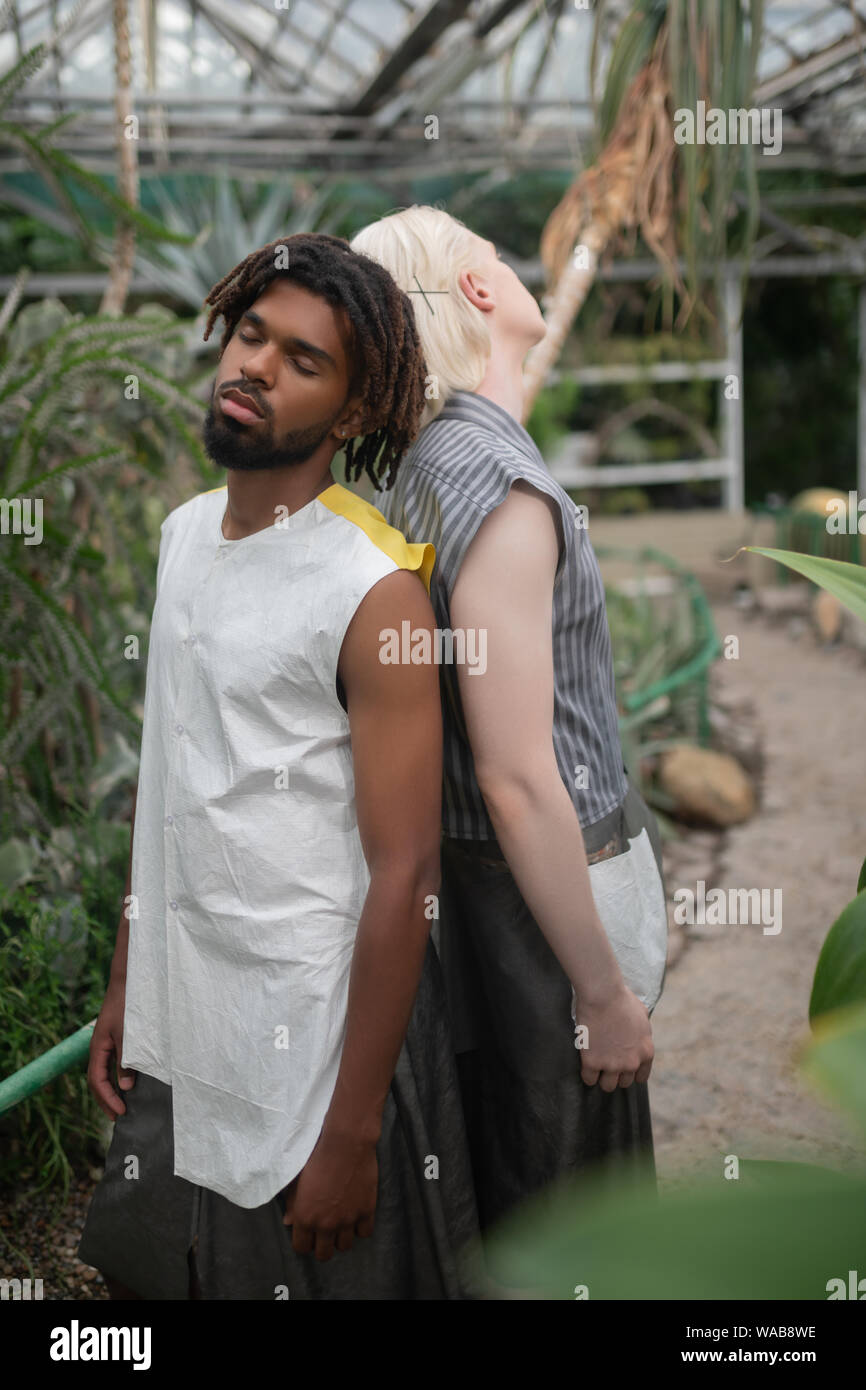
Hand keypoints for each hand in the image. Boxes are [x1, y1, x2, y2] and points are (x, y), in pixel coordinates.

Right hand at [87, 975, 135, 1119]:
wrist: (129, 982)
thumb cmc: (128, 1006)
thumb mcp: (128, 1036)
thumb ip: (126, 1060)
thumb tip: (125, 1087)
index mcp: (98, 1048)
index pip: (97, 1081)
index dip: (107, 1099)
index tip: (120, 1113)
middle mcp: (100, 1048)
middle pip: (97, 1080)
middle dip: (106, 1100)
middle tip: (118, 1117)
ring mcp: (107, 1043)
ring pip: (104, 1072)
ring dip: (111, 1090)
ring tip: (121, 1105)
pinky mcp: (116, 1038)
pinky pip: (112, 1063)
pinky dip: (117, 1076)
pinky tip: (127, 1082)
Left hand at [283, 1129, 378, 1261]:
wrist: (345, 1142)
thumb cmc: (316, 1156)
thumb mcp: (297, 1179)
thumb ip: (292, 1204)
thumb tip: (288, 1222)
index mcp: (304, 1217)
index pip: (301, 1248)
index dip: (304, 1242)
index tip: (308, 1234)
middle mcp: (325, 1223)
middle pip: (324, 1254)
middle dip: (322, 1245)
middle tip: (325, 1231)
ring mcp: (347, 1219)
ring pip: (344, 1247)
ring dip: (341, 1237)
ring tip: (341, 1222)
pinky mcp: (366, 1211)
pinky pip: (364, 1233)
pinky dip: (360, 1227)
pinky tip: (356, 1214)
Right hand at [571, 982, 653, 1091]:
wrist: (603, 995)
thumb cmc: (621, 999)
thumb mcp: (642, 1014)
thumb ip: (643, 1030)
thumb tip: (639, 1032)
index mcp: (646, 1051)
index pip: (641, 1076)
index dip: (631, 1072)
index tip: (622, 1067)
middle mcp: (631, 1062)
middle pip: (624, 1083)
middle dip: (616, 1074)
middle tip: (607, 1062)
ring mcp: (612, 1064)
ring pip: (608, 1086)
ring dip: (602, 1078)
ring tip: (596, 1067)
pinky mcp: (592, 1062)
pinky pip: (589, 1079)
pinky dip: (587, 1074)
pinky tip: (585, 1065)